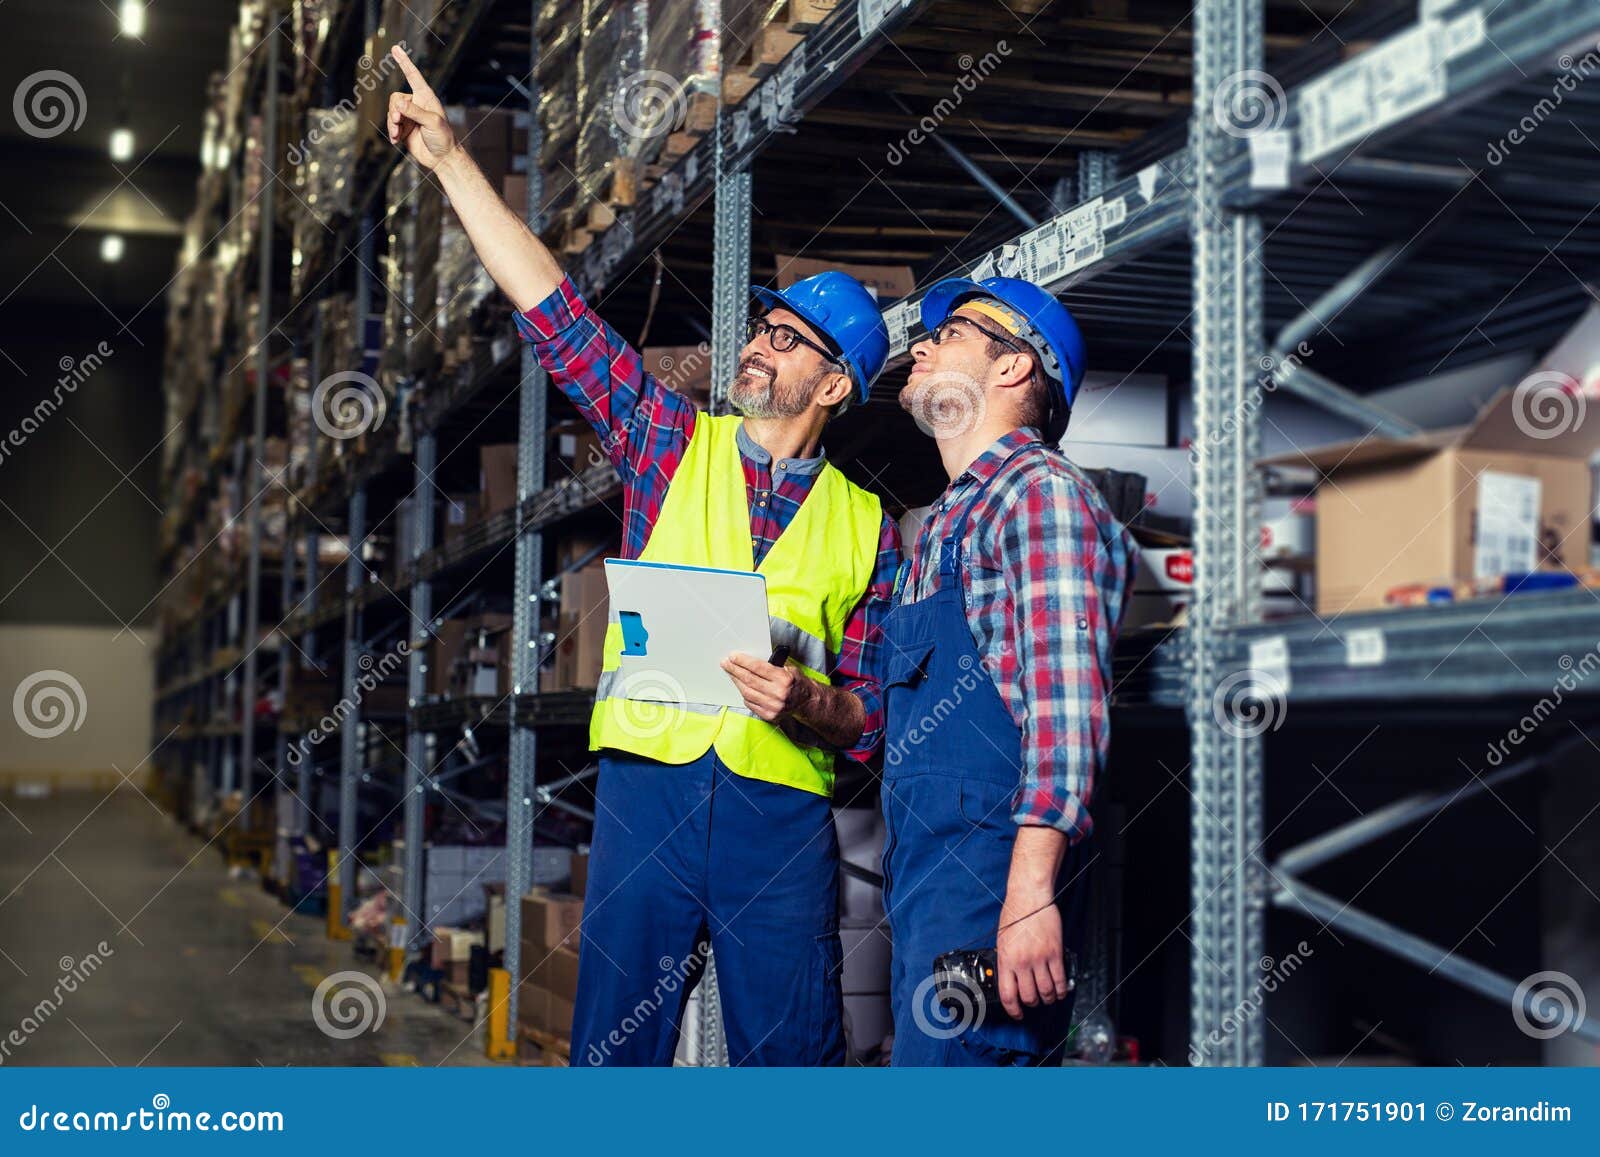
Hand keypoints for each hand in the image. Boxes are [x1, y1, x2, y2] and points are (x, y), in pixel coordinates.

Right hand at [388, 45, 457, 170]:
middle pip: (395, 98)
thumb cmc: (443, 138)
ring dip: (392, 124)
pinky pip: (390, 124)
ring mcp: (409, 116)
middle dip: (394, 110)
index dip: (404, 62)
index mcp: (426, 97)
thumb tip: (398, 104)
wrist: (442, 158)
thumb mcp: (432, 122)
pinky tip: (396, 140)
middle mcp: (416, 104)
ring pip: (390, 112)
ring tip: (397, 134)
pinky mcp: (403, 128)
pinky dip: (391, 131)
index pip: (413, 76)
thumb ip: (414, 112)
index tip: (395, 49)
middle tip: (398, 121)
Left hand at [720, 652, 811, 722]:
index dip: (743, 661)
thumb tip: (749, 661)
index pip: (758, 668)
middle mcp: (778, 694)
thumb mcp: (789, 669)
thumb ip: (772, 665)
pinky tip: (742, 687)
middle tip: (726, 663)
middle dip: (735, 670)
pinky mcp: (769, 716)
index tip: (733, 656)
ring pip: (747, 692)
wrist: (807, 702)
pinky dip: (744, 694)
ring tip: (731, 674)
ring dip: (737, 682)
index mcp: (784, 679)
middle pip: (749, 680)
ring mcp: (773, 707)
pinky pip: (750, 703)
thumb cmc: (797, 683)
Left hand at [995, 890, 1066, 1019]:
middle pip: (1029, 996)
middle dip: (1032, 1004)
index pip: (1007, 995)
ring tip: (1048, 997)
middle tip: (1034, 1002)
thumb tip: (1009, 976)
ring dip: (1048, 999)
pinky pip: (1060, 979)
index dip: (1013, 1010)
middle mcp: (1022, 962)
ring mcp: (1039, 958)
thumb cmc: (1014, 914)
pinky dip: (1061, 990)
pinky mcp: (1054, 953)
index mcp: (1006, 959)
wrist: (1030, 897)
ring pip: (1046, 991)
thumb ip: (1006, 959)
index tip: (1017, 1013)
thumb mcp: (1002, 939)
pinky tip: (1060, 991)